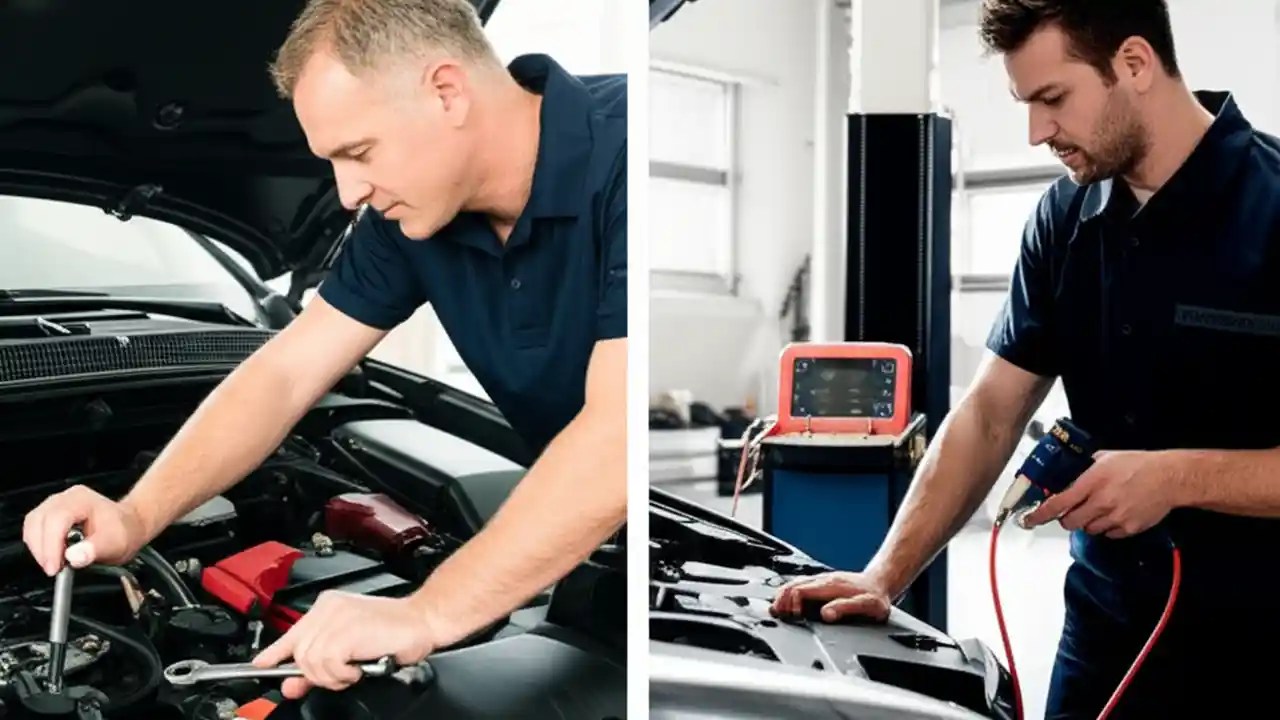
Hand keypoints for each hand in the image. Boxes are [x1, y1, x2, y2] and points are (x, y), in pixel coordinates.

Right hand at [22, 485, 147, 574]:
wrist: (128, 525)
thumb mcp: (116, 544)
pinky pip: (34, 528)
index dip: (51, 545)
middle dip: (42, 549)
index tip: (54, 567)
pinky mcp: (50, 514)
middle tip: (53, 569)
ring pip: (32, 524)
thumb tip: (75, 556)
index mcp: (81, 500)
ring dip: (38, 548)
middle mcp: (65, 498)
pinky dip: (38, 545)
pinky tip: (52, 555)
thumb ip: (95, 550)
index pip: (56, 520)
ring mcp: (55, 504)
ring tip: (54, 564)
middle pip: (38, 521)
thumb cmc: (123, 531)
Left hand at [253, 592, 438, 698]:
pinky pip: (326, 665)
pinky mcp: (345, 632)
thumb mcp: (351, 649)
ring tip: (354, 670)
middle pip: (300, 653)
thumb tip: (293, 684)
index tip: (262, 664)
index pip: (293, 633)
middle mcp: (328, 609)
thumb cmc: (396, 632)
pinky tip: (358, 667)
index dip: (276, 653)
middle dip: (318, 674)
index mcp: (328, 606)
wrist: (424, 620)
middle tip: (344, 674)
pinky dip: (342, 674)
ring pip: (310, 661)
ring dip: (333, 676)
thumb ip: (319, 665)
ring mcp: (336, 618)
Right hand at [769, 571, 891, 623]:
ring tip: (777, 610)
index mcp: (830, 586)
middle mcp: (823, 580)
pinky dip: (789, 593)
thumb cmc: (876, 597)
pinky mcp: (822, 582)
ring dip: (782, 596)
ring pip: (793, 583)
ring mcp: (821, 580)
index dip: (791, 604)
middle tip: (778, 615)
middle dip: (781, 600)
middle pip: (791, 585)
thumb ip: (846, 608)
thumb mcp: (867, 606)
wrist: (881, 583)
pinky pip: (799, 585)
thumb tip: (825, 615)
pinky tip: (788, 603)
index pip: (799, 590)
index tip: (794, 617)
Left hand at [1021, 450, 1176, 537]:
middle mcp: (1100, 502)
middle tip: (1070, 512)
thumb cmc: (1138, 464)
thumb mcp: (1107, 458)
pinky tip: (1115, 515)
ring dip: (1088, 523)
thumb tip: (1071, 472)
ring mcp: (1115, 518)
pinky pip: (1109, 535)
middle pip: (1070, 522)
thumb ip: (1086, 467)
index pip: (1058, 503)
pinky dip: (1107, 528)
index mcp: (1092, 482)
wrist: (1170, 478)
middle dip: (1066, 519)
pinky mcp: (1129, 528)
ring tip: (1099, 509)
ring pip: (1089, 530)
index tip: (1030, 519)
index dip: (1041, 514)